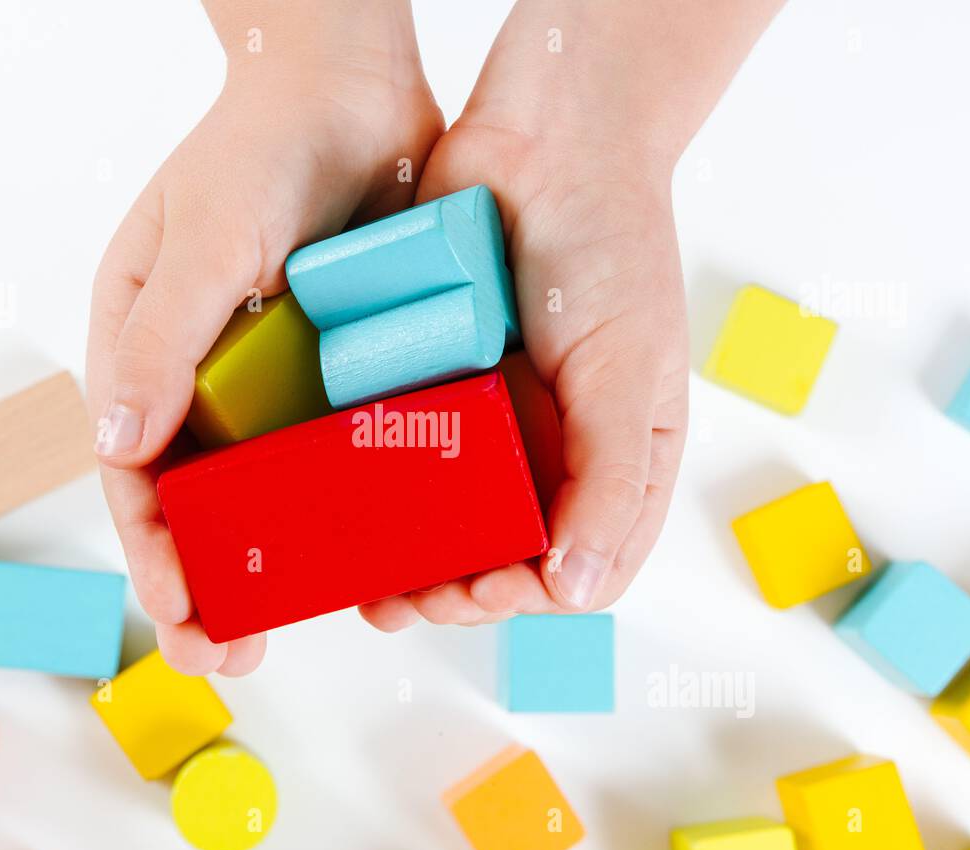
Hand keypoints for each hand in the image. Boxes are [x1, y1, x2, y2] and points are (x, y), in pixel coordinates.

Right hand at [88, 4, 442, 674]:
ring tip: (305, 624)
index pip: (136, 476)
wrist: (354, 91)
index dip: (155, 555)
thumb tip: (118, 444)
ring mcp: (274, 384)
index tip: (183, 619)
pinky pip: (336, 458)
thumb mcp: (205, 239)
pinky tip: (373, 552)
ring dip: (281, 564)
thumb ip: (160, 339)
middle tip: (236, 655)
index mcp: (145, 354)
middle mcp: (205, 382)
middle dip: (211, 588)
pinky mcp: (337, 377)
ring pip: (270, 498)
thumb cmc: (259, 148)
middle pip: (200, 506)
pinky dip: (346, 509)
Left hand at [359, 8, 697, 629]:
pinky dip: (375, 488)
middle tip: (412, 597)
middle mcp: (550, 448)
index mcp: (616, 456)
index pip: (584, 564)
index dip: (531, 596)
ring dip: (407, 557)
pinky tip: (339, 508)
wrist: (545, 133)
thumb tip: (578, 590)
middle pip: (504, 555)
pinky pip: (400, 451)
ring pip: (445, 518)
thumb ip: (611, 478)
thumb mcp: (631, 369)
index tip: (482, 592)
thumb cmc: (613, 245)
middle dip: (458, 589)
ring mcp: (487, 418)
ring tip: (366, 580)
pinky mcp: (429, 380)